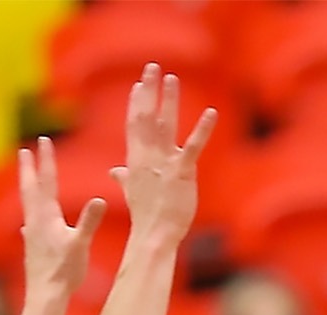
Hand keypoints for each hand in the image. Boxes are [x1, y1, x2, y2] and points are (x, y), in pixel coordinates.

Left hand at [18, 136, 106, 293]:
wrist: (45, 296)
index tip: (44, 140)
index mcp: (48, 217)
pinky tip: (28, 223)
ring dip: (26, 188)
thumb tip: (99, 199)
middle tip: (25, 150)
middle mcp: (35, 221)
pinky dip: (30, 217)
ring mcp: (31, 234)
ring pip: (27, 204)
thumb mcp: (80, 244)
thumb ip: (89, 221)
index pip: (47, 182)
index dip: (47, 160)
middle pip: (30, 188)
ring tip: (24, 179)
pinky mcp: (31, 247)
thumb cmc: (64, 272)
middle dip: (29, 168)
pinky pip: (29, 225)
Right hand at [112, 63, 216, 248]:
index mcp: (136, 160)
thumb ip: (125, 177)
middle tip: (151, 67)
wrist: (154, 235)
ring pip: (165, 125)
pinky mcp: (182, 172)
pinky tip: (212, 112)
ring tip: (172, 78)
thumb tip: (115, 171)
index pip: (134, 125)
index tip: (139, 84)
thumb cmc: (146, 216)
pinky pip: (193, 146)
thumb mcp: (132, 192)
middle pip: (145, 117)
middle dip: (148, 91)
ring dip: (168, 101)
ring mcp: (164, 164)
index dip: (136, 102)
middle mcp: (147, 157)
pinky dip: (202, 129)